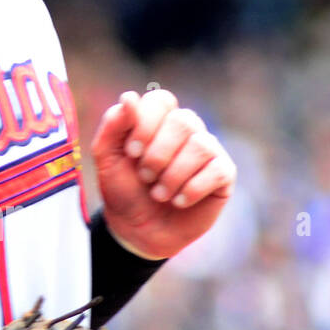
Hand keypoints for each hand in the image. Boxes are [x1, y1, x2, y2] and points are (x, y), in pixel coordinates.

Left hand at [92, 90, 235, 260]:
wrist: (138, 231)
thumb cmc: (124, 190)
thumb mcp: (107, 159)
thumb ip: (113, 126)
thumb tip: (129, 98)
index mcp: (158, 120)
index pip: (161, 101)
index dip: (146, 125)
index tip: (131, 152)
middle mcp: (186, 130)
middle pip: (184, 121)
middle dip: (159, 154)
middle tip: (145, 177)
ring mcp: (208, 150)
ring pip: (201, 145)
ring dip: (173, 176)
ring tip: (159, 195)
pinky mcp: (223, 174)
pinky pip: (218, 170)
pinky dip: (193, 189)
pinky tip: (179, 202)